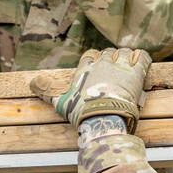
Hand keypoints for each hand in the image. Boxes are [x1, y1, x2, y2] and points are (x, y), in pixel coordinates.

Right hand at [30, 48, 151, 134]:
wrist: (103, 120)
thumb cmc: (81, 113)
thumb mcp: (60, 103)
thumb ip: (46, 92)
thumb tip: (31, 83)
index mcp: (85, 68)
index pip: (90, 55)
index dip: (95, 61)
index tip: (97, 69)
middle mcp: (102, 62)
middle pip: (108, 52)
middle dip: (111, 60)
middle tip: (114, 73)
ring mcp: (119, 66)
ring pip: (125, 52)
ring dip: (126, 59)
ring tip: (128, 69)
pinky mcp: (135, 72)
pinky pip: (142, 56)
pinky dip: (141, 59)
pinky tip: (140, 66)